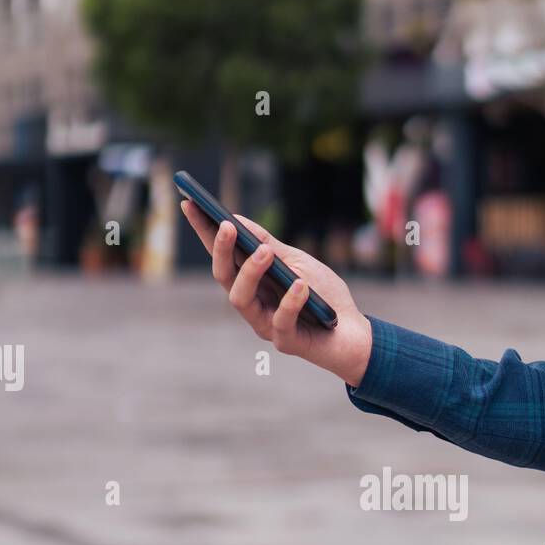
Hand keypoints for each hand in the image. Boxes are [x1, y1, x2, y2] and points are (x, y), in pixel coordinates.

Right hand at [181, 200, 372, 387]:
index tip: (190, 203)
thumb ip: (270, 246)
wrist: (354, 333)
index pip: (223, 255)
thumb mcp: (298, 262)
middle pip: (224, 277)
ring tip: (266, 252)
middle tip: (227, 226)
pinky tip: (300, 285)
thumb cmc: (324, 295)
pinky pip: (281, 320)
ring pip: (241, 299)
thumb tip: (238, 220)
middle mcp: (253, 302)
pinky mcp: (285, 341)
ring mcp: (265, 324)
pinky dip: (290, 301)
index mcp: (253, 281)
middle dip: (221, 250)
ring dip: (250, 273)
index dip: (204, 231)